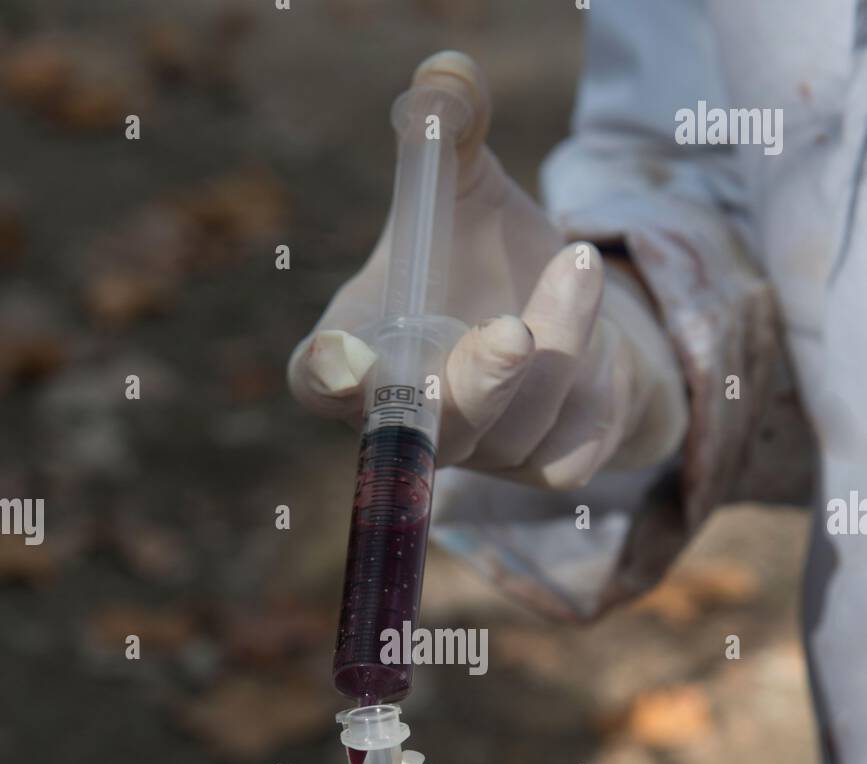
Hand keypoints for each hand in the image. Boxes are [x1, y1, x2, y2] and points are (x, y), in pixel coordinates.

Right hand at [288, 50, 687, 486]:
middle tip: (509, 334)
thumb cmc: (485, 251)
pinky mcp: (545, 467)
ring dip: (557, 346)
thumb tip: (449, 79)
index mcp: (363, 356)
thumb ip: (448, 131)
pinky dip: (591, 381)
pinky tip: (595, 328)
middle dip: (475, 384)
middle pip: (430, 428)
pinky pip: (566, 447)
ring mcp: (481, 454)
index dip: (326, 376)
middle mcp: (413, 419)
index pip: (319, 383)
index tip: (341, 357)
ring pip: (515, 427)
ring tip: (577, 263)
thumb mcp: (467, 183)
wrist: (560, 309)